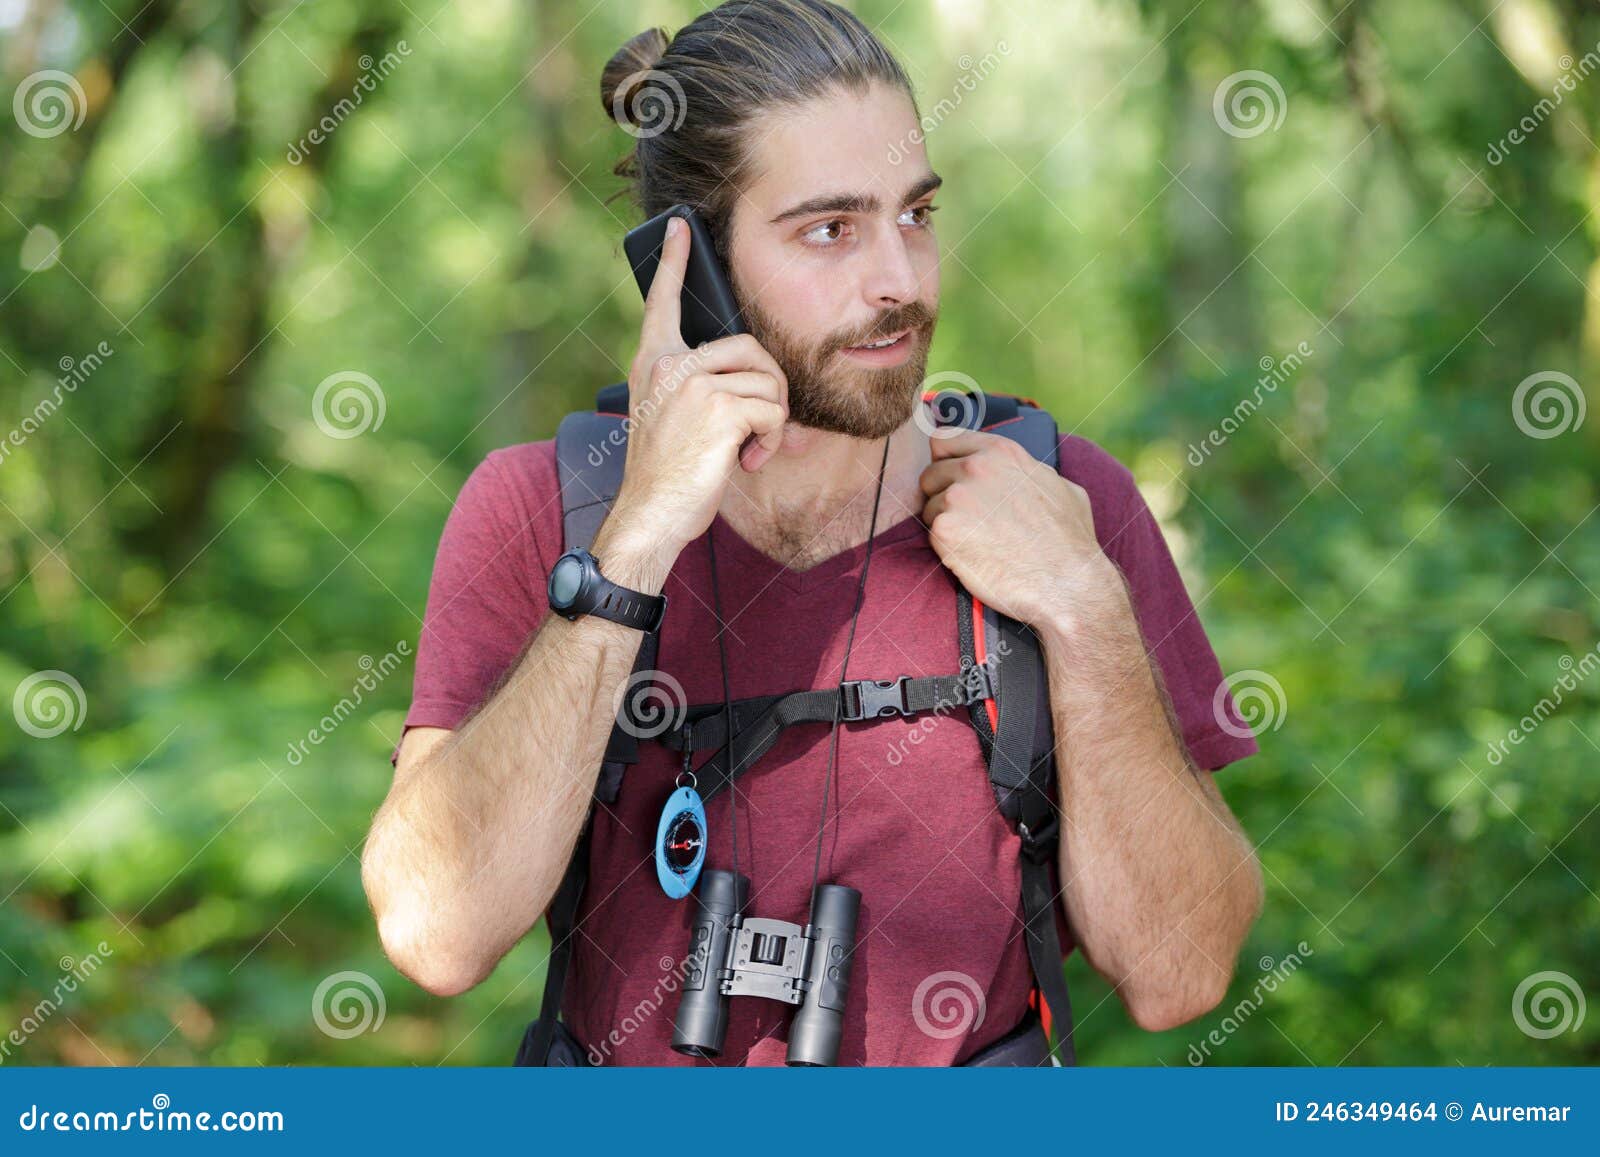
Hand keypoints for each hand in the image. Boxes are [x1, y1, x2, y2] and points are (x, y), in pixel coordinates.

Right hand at [606, 216, 788, 561]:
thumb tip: (756, 377)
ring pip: (768, 381)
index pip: (662, 301)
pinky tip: (745, 461)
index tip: (680, 228)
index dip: (673, 263)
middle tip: (760, 425)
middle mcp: (668, 365)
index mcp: (653, 364)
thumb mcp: (671, 420)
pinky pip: (772, 409)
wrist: (650, 516)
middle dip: (770, 388)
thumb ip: (697, 389)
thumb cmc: (667, 476)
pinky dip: (770, 440)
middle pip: (750, 346)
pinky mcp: (717, 408)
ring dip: (771, 422)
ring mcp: (691, 383)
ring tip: (746, 449)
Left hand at [918, 429, 1115, 625]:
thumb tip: (1022, 470)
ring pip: (928, 506)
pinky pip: (931, 534)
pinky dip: (945, 547)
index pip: (944, 440)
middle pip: (930, 474)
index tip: (951, 478)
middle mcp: (975, 467)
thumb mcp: (1061, 487)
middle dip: (941, 495)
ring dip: (945, 523)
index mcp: (1001, 452)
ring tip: (976, 542)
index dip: (944, 461)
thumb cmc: (1070, 541)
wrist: (1066, 583)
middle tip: (968, 521)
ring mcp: (957, 497)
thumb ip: (1029, 471)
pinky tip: (971, 556)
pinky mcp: (944, 530)